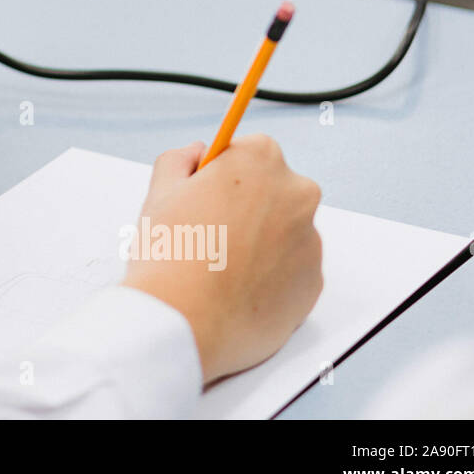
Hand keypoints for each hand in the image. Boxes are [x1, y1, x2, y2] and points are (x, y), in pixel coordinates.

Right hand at [122, 135, 322, 382]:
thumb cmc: (170, 255)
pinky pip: (292, 270)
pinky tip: (236, 288)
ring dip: (260, 241)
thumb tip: (198, 152)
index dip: (222, 173)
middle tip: (209, 231)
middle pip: (272, 189)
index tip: (206, 193)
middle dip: (247, 204)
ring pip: (284, 231)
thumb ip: (180, 159)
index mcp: (260, 160)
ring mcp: (310, 240)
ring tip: (219, 266)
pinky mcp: (314, 283)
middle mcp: (297, 193)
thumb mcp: (160, 190)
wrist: (184, 322)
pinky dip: (270, 276)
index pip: (249, 151)